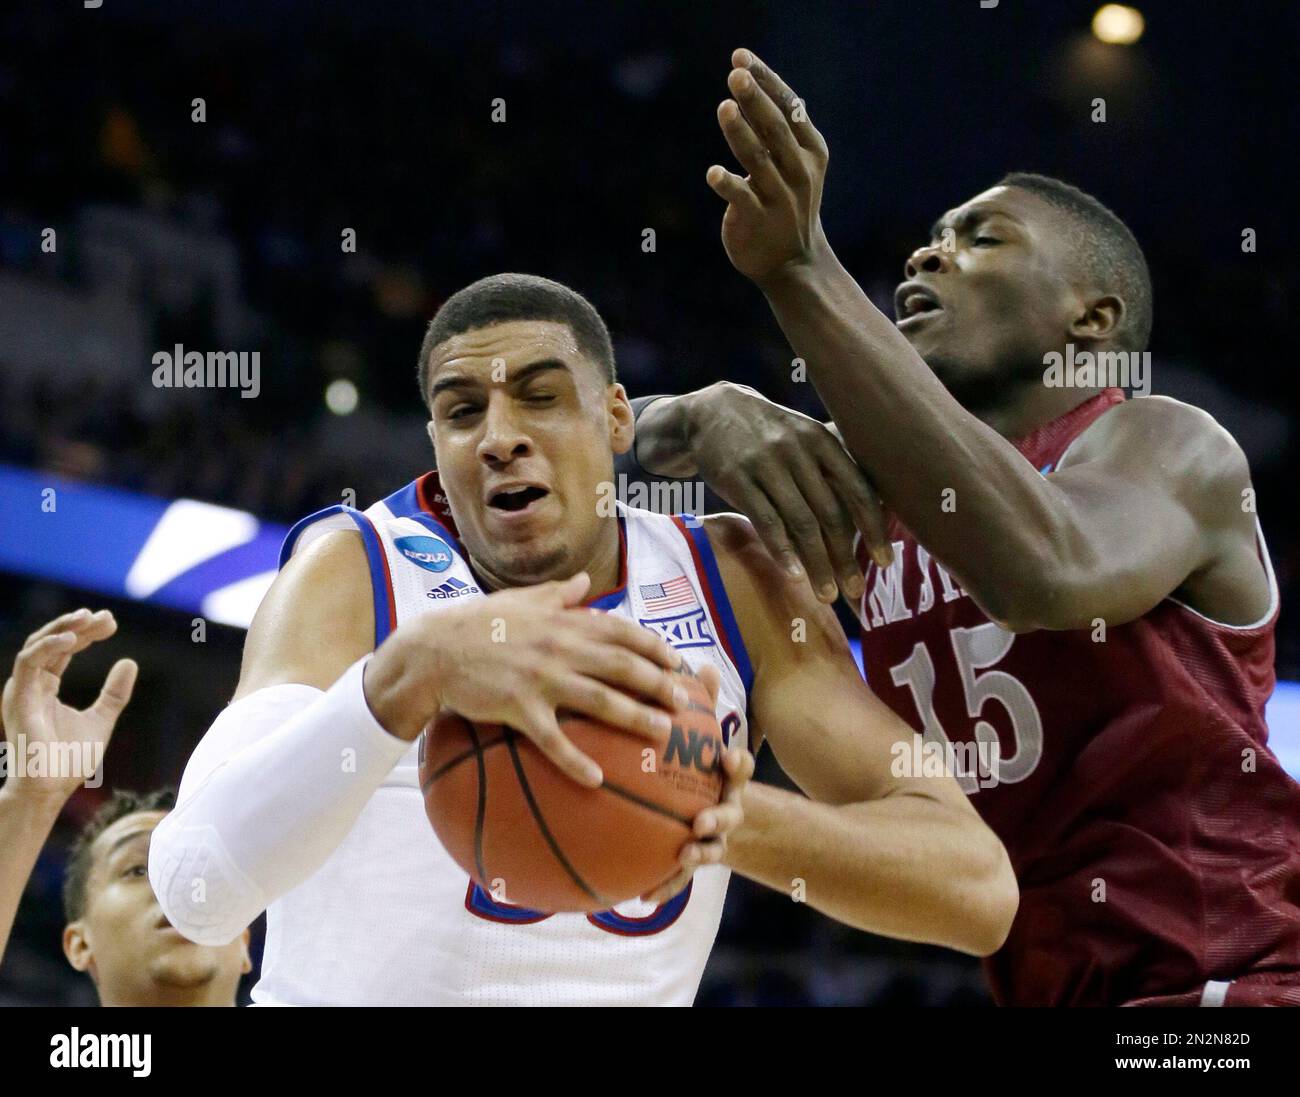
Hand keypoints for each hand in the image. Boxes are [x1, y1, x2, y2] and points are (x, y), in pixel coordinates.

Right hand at [1, 609, 137, 803]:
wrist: (50, 789)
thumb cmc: (69, 760)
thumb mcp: (102, 719)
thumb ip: (113, 692)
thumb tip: (129, 661)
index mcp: (46, 687)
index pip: (64, 650)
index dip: (86, 633)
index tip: (111, 622)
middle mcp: (31, 685)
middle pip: (51, 642)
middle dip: (78, 625)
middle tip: (106, 616)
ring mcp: (22, 690)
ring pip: (37, 646)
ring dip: (62, 629)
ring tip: (88, 619)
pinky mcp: (18, 698)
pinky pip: (28, 663)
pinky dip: (49, 647)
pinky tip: (72, 639)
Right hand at [364, 572, 686, 786]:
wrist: (433, 651)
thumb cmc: (478, 623)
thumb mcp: (521, 600)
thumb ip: (559, 593)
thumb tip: (585, 580)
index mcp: (563, 621)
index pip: (621, 631)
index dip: (654, 646)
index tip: (677, 661)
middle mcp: (560, 647)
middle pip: (622, 666)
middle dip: (658, 683)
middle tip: (684, 703)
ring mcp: (541, 678)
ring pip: (600, 701)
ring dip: (635, 718)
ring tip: (663, 735)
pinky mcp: (519, 708)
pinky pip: (554, 740)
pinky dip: (576, 761)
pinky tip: (598, 780)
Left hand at [641, 664, 754, 904]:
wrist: (718, 810)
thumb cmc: (702, 764)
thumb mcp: (704, 735)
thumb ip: (704, 705)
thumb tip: (701, 663)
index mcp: (728, 777)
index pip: (739, 767)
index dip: (736, 763)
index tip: (725, 758)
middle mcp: (728, 806)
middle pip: (730, 813)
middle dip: (718, 817)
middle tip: (701, 819)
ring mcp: (715, 836)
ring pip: (711, 848)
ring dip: (699, 855)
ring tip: (682, 856)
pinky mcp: (696, 859)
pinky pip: (680, 878)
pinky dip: (665, 887)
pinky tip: (642, 899)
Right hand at [666, 382, 892, 602]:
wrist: (712, 413)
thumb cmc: (769, 434)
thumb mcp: (805, 436)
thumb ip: (834, 468)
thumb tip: (877, 511)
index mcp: (822, 441)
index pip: (858, 489)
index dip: (874, 529)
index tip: (884, 562)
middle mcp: (798, 450)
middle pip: (830, 513)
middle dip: (845, 557)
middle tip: (855, 591)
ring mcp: (766, 464)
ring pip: (800, 522)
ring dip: (817, 563)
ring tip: (827, 594)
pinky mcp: (737, 478)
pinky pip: (765, 521)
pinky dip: (782, 552)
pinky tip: (794, 576)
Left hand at [708, 48, 829, 287]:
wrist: (794, 263)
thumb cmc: (787, 203)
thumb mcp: (792, 165)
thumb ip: (774, 133)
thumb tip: (749, 88)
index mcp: (811, 151)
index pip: (789, 108)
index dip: (765, 81)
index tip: (741, 58)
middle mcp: (799, 172)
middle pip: (775, 129)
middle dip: (755, 100)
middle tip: (735, 75)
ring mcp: (780, 198)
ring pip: (758, 160)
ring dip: (740, 133)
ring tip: (725, 107)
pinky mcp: (758, 221)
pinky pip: (742, 199)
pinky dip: (728, 184)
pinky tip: (713, 173)